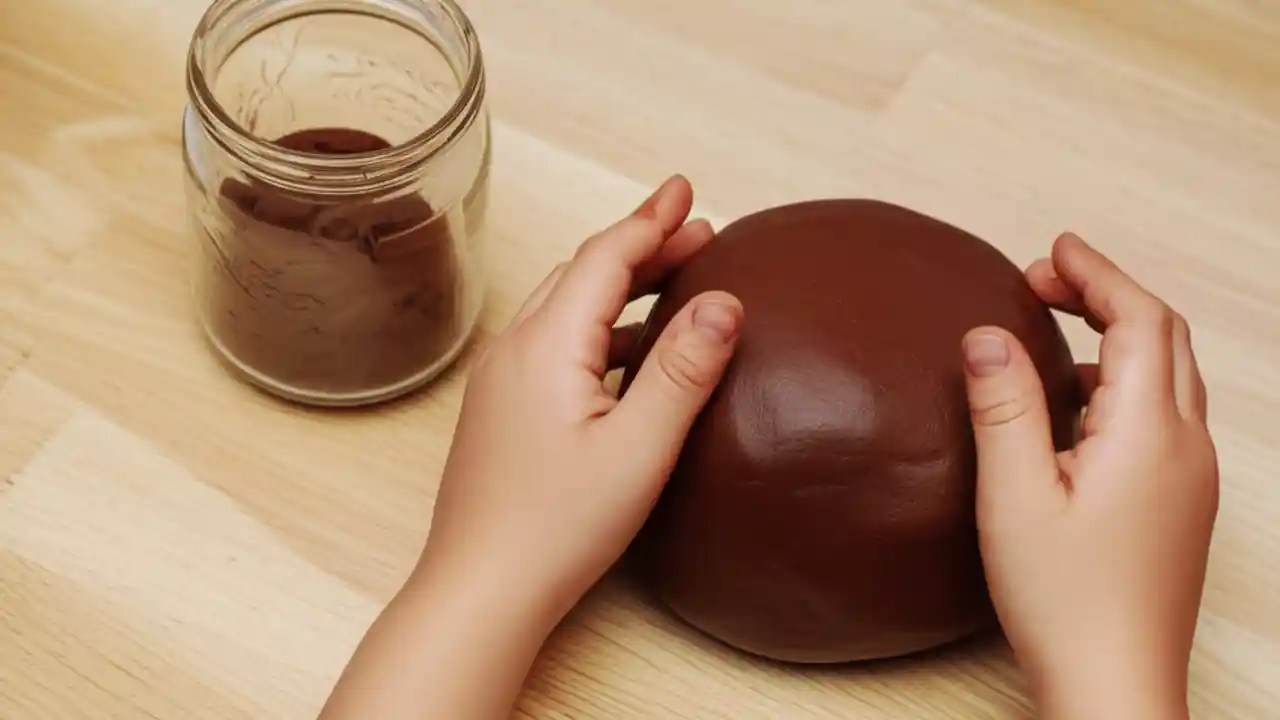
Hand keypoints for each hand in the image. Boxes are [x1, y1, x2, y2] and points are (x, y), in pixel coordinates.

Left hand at [320, 175, 742, 719]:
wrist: (480, 590)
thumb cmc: (557, 528)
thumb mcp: (640, 448)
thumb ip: (683, 370)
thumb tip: (724, 302)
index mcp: (546, 345)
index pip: (605, 257)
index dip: (650, 219)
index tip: (687, 191)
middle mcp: (514, 350)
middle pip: (582, 273)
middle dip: (641, 244)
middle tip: (694, 228)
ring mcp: (501, 381)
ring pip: (565, 307)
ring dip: (619, 285)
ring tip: (673, 278)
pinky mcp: (502, 411)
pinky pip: (553, 342)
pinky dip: (597, 326)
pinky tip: (628, 350)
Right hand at [962, 233, 1217, 719]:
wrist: (1114, 686)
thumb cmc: (1063, 601)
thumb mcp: (1013, 496)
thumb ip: (1003, 406)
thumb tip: (987, 334)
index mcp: (1150, 433)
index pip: (1139, 319)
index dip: (1096, 272)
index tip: (1052, 248)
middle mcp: (1186, 447)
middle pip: (1165, 337)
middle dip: (1107, 293)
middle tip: (1043, 281)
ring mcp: (1192, 478)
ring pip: (1170, 375)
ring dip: (1121, 334)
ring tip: (1055, 329)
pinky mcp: (1180, 503)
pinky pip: (1165, 415)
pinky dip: (1126, 380)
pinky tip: (1075, 405)